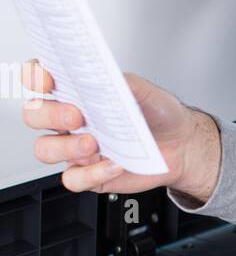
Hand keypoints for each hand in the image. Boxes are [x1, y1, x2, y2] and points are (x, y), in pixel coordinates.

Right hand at [21, 60, 220, 201]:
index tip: (47, 79)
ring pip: (44, 149)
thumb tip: (105, 78)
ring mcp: (75, 148)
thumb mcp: (146, 92)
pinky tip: (115, 165)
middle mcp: (70, 119)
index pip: (39, 79)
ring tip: (96, 144)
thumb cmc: (159, 116)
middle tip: (77, 116)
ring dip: (67, 147)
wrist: (181, 146)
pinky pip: (72, 179)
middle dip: (50, 115)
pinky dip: (92, 174)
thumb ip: (122, 82)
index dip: (34, 76)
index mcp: (78, 92)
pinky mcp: (88, 174)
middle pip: (34, 115)